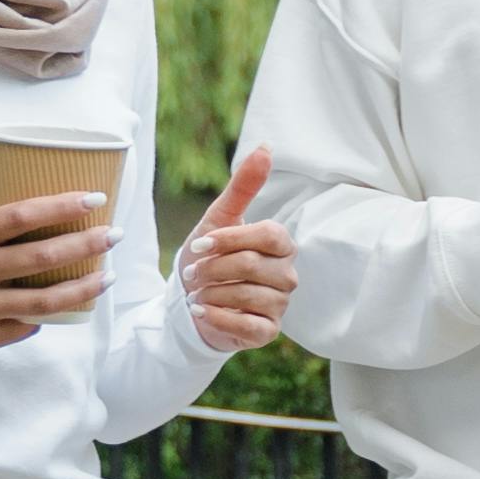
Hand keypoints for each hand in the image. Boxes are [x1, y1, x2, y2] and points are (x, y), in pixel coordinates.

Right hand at [0, 192, 116, 356]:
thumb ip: (1, 234)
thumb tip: (60, 224)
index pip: (21, 215)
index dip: (61, 205)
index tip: (95, 199)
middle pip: (42, 256)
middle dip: (87, 243)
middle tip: (115, 234)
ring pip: (45, 299)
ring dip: (85, 287)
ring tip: (110, 276)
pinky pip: (30, 325)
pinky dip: (50, 315)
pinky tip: (68, 306)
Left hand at [180, 141, 296, 352]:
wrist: (193, 303)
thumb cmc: (210, 257)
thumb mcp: (219, 218)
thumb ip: (243, 187)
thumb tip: (266, 147)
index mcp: (281, 243)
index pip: (267, 235)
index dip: (229, 240)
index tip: (198, 245)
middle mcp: (287, 273)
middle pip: (252, 265)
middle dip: (213, 268)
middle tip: (192, 273)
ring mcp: (280, 304)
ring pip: (247, 295)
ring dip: (211, 294)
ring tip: (196, 294)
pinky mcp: (268, 331)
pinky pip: (247, 325)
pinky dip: (217, 317)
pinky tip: (200, 311)